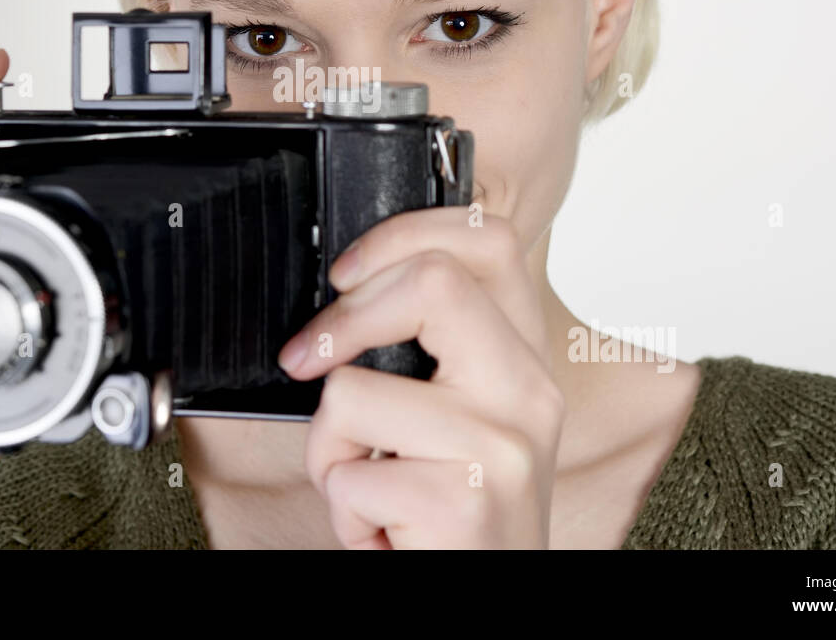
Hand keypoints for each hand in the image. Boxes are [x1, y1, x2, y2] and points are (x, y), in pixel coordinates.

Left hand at [277, 209, 562, 548]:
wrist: (488, 602)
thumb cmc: (455, 516)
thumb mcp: (461, 420)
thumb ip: (432, 353)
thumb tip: (349, 289)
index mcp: (524, 358)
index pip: (486, 238)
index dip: (400, 234)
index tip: (346, 275)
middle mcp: (528, 392)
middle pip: (432, 281)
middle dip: (343, 320)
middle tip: (307, 359)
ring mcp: (502, 445)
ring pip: (353, 390)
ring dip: (328, 449)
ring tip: (369, 484)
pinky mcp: (465, 502)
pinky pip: (348, 474)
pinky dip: (343, 510)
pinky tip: (385, 530)